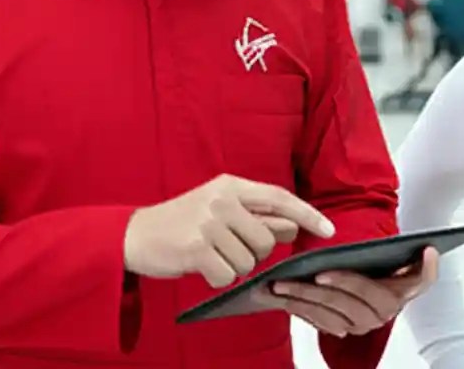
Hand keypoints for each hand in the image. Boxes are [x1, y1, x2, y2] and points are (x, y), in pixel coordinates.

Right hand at [124, 174, 335, 287]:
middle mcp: (221, 200)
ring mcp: (208, 223)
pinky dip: (217, 278)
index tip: (328, 230)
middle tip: (226, 248)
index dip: (307, 214)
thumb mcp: (218, 211)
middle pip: (267, 239)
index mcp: (229, 186)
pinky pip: (228, 275)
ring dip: (233, 267)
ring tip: (209, 254)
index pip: (279, 198)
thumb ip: (254, 217)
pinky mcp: (196, 247)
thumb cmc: (182, 224)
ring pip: (249, 261)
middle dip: (253, 253)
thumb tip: (290, 226)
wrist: (135, 234)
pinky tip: (199, 266)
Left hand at [259, 247, 439, 336]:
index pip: (368, 291)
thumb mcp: (410, 263)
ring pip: (325, 315)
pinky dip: (298, 309)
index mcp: (395, 297)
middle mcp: (378, 315)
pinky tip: (281, 297)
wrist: (386, 284)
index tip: (321, 273)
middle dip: (311, 290)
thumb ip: (422, 264)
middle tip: (282, 278)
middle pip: (340, 303)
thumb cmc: (392, 267)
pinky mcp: (342, 328)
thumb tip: (430, 251)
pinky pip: (317, 322)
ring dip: (299, 300)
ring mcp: (358, 324)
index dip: (345, 282)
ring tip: (277, 286)